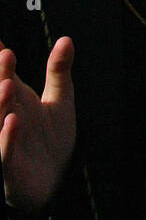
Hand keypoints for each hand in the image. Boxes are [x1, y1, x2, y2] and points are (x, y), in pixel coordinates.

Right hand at [0, 37, 75, 216]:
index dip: (2, 60)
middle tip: (5, 55)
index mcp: (15, 100)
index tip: (2, 44)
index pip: (4, 75)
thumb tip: (66, 38)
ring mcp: (3, 142)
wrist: (55, 180)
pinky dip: (6, 138)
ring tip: (8, 84)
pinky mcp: (8, 167)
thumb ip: (58, 71)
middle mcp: (5, 117)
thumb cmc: (51, 139)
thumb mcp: (59, 100)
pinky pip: (3, 152)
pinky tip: (12, 121)